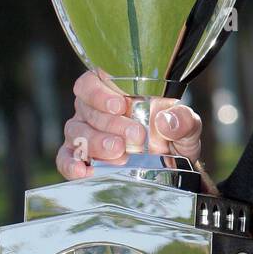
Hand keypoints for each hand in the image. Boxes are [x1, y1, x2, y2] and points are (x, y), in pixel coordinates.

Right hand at [56, 69, 202, 179]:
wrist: (174, 167)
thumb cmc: (174, 136)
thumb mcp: (186, 126)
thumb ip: (182, 120)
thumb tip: (167, 121)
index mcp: (114, 90)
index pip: (92, 81)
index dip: (100, 92)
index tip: (119, 105)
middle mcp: (94, 109)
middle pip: (86, 109)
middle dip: (110, 123)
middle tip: (134, 136)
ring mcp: (84, 133)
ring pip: (76, 132)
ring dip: (96, 143)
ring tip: (120, 154)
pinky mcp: (80, 157)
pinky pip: (66, 158)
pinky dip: (72, 165)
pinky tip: (85, 172)